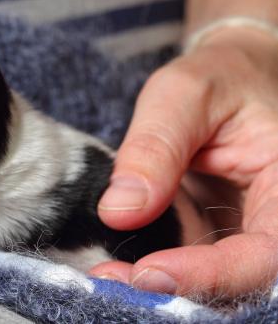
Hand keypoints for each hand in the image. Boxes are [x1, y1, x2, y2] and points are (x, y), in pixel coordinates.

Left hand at [90, 26, 277, 297]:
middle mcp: (276, 219)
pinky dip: (156, 269)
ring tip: (106, 276)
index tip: (149, 271)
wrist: (228, 78)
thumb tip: (118, 212)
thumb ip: (155, 148)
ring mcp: (249, 232)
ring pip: (217, 281)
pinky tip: (115, 267)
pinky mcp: (220, 235)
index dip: (210, 273)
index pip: (264, 253)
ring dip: (162, 287)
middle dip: (179, 288)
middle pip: (242, 279)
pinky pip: (196, 264)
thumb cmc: (216, 78)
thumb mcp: (182, 95)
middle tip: (112, 280)